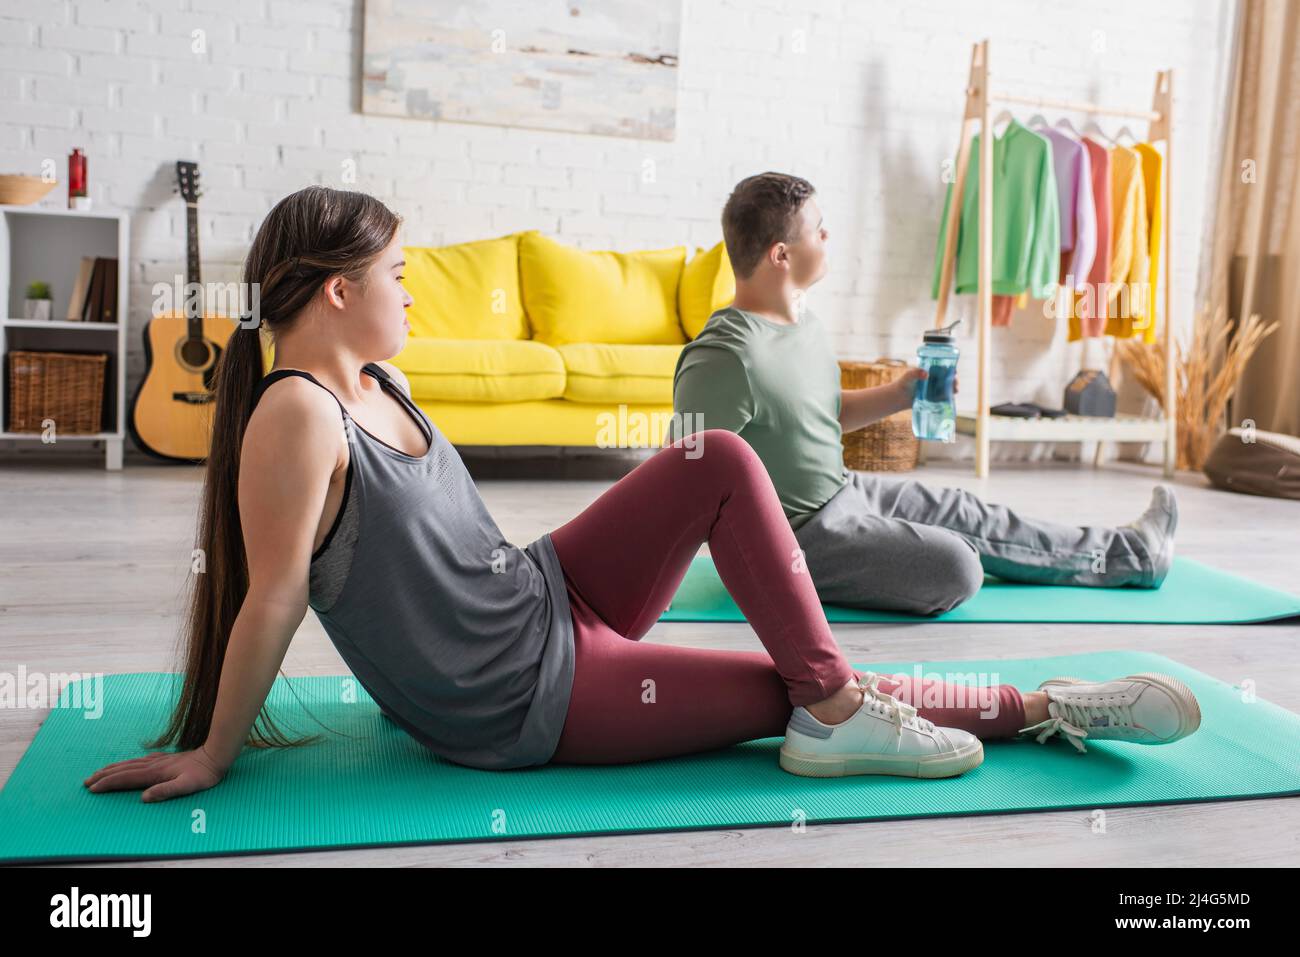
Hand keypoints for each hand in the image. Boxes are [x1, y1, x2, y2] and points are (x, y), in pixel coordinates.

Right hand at [83, 745, 226, 802]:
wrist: (215, 755)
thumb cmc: (203, 774)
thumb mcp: (187, 786)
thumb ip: (165, 791)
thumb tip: (144, 798)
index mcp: (155, 773)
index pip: (126, 778)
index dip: (108, 783)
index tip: (92, 788)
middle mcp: (153, 765)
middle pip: (123, 769)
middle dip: (104, 775)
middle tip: (86, 781)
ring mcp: (158, 760)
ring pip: (130, 763)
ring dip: (113, 768)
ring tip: (99, 772)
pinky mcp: (165, 758)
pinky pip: (139, 761)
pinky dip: (127, 763)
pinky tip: (128, 763)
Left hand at [900, 367, 959, 398]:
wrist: (898, 398)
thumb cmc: (903, 384)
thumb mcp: (908, 376)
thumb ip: (915, 373)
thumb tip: (926, 374)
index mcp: (930, 371)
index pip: (943, 369)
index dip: (950, 370)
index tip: (954, 372)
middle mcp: (934, 380)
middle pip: (947, 379)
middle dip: (954, 380)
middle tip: (955, 383)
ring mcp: (934, 390)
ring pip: (946, 388)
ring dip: (952, 389)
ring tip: (955, 390)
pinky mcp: (933, 399)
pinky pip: (942, 398)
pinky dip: (947, 398)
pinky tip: (949, 398)